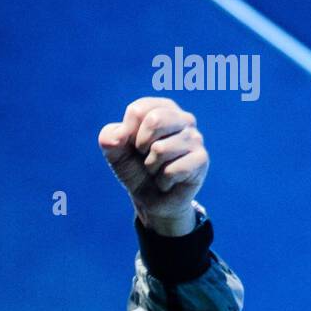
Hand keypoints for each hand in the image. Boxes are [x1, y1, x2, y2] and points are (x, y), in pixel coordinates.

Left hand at [98, 97, 208, 236]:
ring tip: (158, 171)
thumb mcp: (116, 153)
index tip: (133, 146)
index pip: (138, 111)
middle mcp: (183, 119)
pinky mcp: (201, 160)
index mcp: (162, 109)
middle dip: (141, 147)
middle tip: (146, 158)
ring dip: (151, 168)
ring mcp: (195, 138)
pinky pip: (171, 170)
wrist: (151, 201)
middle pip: (154, 120)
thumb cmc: (136, 170)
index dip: (127, 134)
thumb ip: (109, 137)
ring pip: (161, 149)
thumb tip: (119, 135)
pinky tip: (168, 182)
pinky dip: (163, 181)